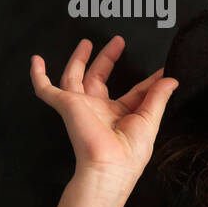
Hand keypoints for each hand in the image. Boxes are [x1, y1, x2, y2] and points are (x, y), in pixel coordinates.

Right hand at [30, 36, 177, 189]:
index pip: (134, 91)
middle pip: (100, 77)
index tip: (162, 68)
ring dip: (79, 59)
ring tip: (87, 42)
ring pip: (75, 76)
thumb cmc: (130, 153)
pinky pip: (45, 89)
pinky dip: (38, 75)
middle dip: (108, 58)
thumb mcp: (150, 121)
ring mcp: (81, 106)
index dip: (148, 79)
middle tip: (118, 41)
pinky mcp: (65, 105)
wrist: (109, 165)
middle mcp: (99, 108)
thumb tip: (171, 78)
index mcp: (120, 115)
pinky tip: (36, 60)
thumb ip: (158, 97)